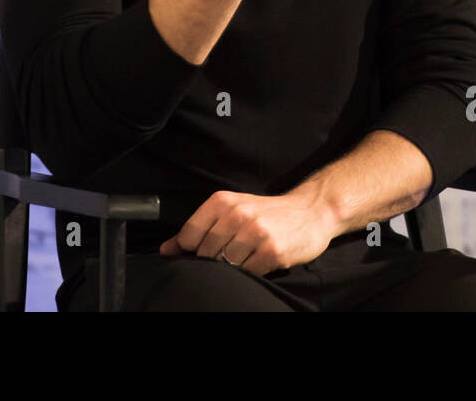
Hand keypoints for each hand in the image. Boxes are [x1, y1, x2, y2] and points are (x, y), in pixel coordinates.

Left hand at [158, 188, 338, 276]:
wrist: (310, 212)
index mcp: (223, 201)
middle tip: (233, 253)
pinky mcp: (271, 251)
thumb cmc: (266, 213)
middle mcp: (237, 214)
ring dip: (234, 267)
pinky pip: (247, 274)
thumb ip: (198, 229)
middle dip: (214, 260)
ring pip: (224, 265)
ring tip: (247, 256)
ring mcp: (255, 233)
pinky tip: (260, 261)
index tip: (206, 249)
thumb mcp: (231, 211)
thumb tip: (166, 249)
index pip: (189, 235)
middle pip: (206, 253)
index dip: (194, 249)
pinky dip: (250, 272)